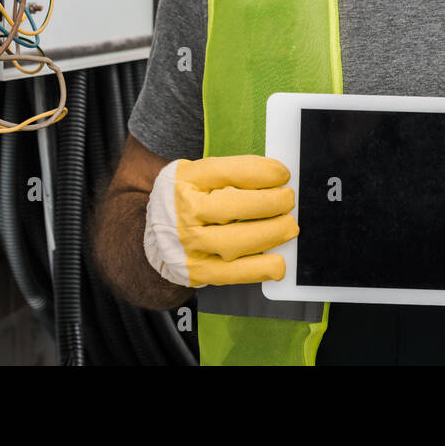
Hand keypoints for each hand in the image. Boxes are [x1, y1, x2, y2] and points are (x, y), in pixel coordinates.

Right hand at [144, 154, 298, 286]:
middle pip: (232, 207)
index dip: (261, 173)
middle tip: (287, 201)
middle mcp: (184, 211)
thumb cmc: (187, 199)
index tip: (282, 175)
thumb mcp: (199, 175)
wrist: (156, 231)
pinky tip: (277, 263)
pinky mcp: (197, 270)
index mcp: (185, 180)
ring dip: (270, 233)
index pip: (227, 172)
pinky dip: (258, 269)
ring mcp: (189, 244)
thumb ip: (233, 174)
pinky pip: (232, 273)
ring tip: (288, 226)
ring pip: (234, 241)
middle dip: (269, 203)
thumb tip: (276, 176)